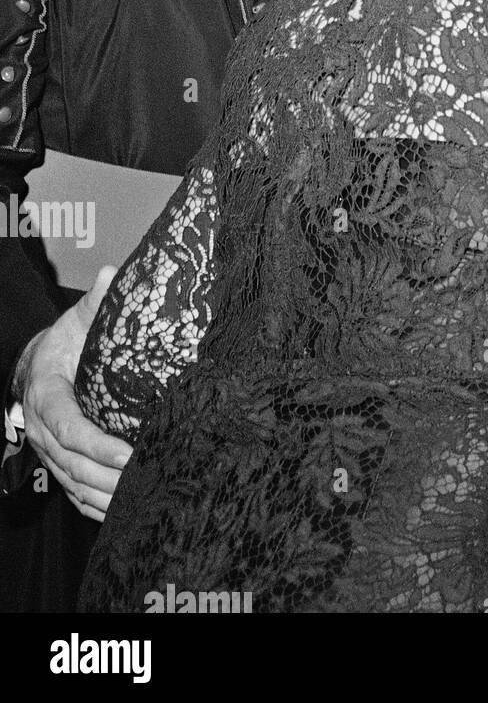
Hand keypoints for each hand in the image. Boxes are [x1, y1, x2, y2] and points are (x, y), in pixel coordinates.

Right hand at [12, 266, 131, 519]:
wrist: (40, 364)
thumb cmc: (68, 342)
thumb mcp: (80, 318)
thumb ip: (97, 300)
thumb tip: (111, 273)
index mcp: (47, 395)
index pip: (68, 428)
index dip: (97, 445)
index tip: (128, 453)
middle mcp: (43, 430)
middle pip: (74, 464)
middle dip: (111, 476)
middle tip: (149, 479)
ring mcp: (49, 451)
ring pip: (74, 484)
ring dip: (107, 496)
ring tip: (144, 498)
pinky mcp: (59, 464)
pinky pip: (74, 493)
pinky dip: (97, 506)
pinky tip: (126, 510)